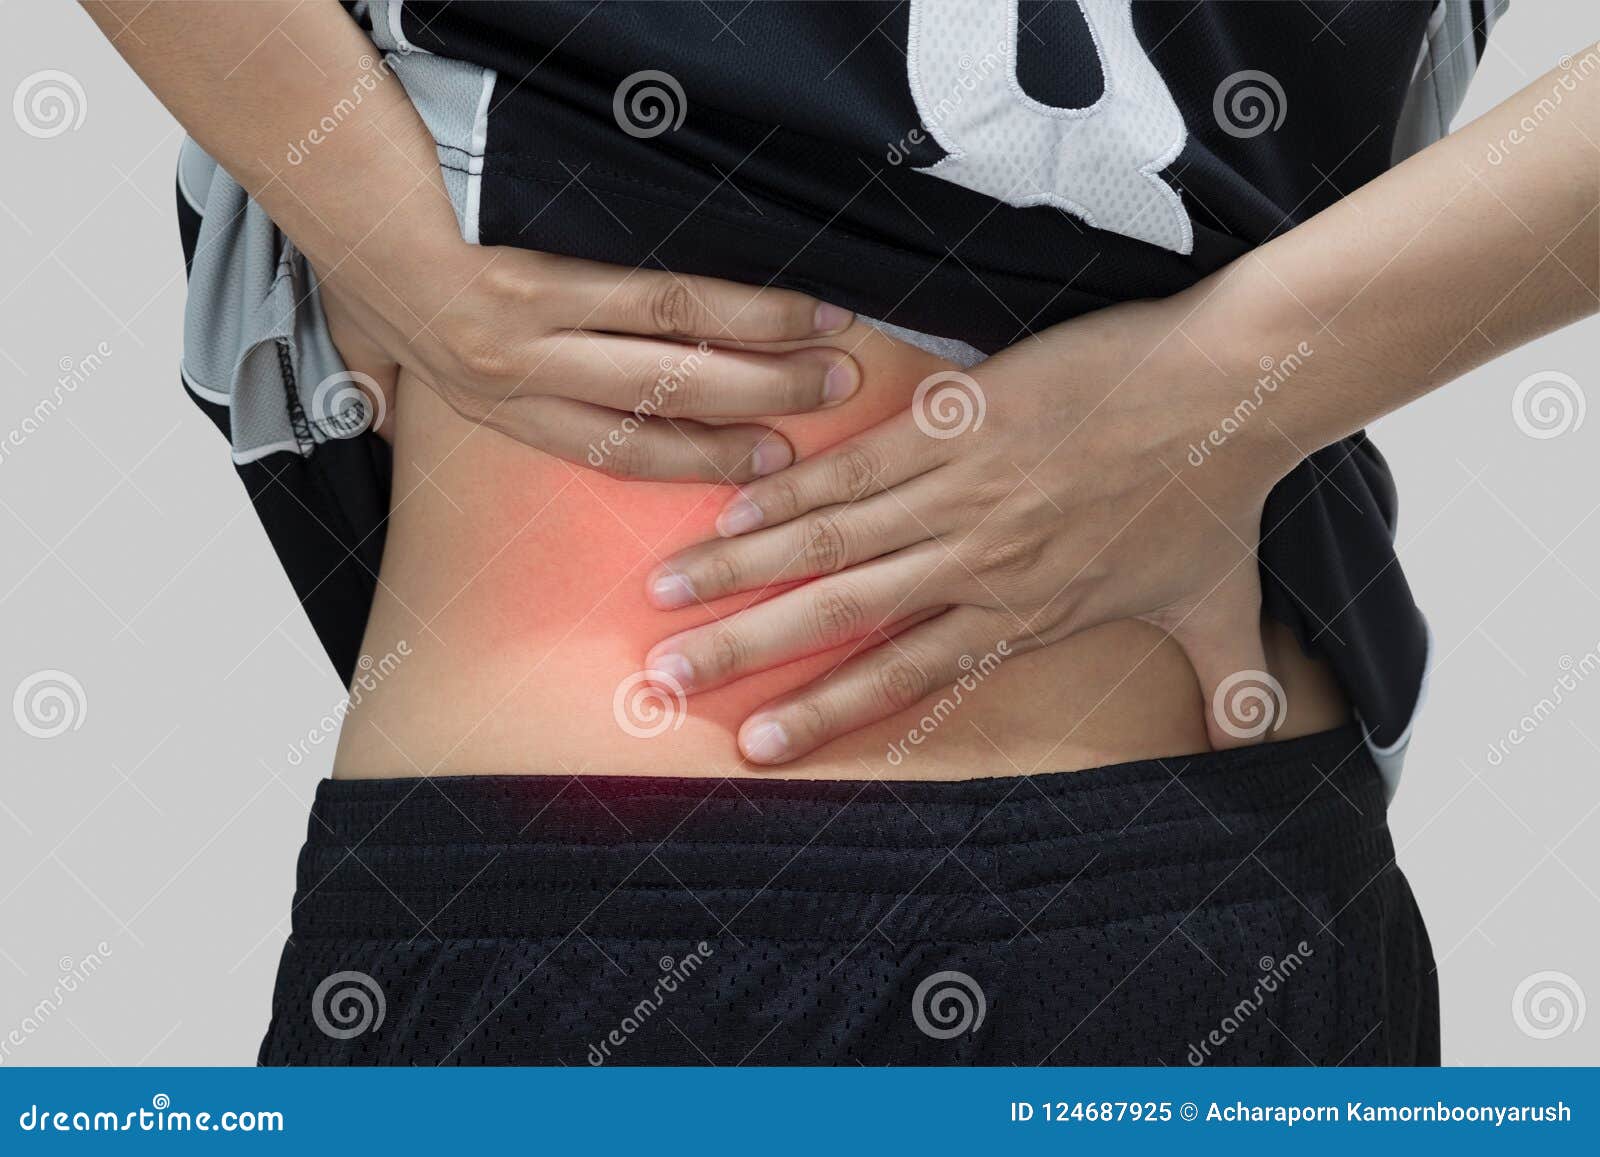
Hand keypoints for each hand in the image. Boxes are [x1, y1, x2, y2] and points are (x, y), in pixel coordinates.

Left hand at [311, 239, 858, 480]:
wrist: (320, 170)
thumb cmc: (350, 251)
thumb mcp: (362, 343)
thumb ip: (386, 390)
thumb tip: (381, 418)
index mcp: (489, 400)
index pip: (613, 449)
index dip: (698, 461)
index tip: (762, 463)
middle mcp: (519, 378)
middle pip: (661, 409)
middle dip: (758, 411)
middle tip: (831, 405)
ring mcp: (535, 324)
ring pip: (674, 354)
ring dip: (765, 354)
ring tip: (833, 346)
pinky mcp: (542, 270)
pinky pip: (657, 293)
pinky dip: (730, 301)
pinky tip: (784, 299)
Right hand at [640, 293, 1302, 762]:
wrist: (1225, 388)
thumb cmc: (1219, 496)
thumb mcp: (1221, 608)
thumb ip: (1225, 687)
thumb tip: (1253, 748)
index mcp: (1023, 613)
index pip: (903, 677)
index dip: (824, 712)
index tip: (756, 746)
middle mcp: (977, 565)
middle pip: (840, 617)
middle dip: (746, 653)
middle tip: (667, 678)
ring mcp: (960, 493)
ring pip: (830, 543)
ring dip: (742, 570)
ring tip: (668, 594)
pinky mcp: (956, 422)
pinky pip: (856, 466)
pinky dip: (792, 488)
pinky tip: (734, 508)